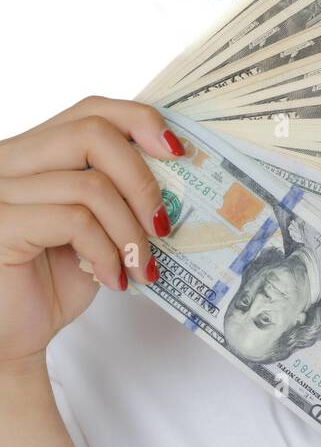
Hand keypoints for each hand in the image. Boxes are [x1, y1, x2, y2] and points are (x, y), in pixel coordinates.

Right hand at [0, 96, 183, 370]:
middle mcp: (8, 160)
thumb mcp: (94, 224)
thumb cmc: (52, 279)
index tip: (178, 152)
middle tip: (163, 223)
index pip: (91, 109)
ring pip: (90, 184)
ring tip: (140, 265)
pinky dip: (106, 251)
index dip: (139, 121)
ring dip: (129, 229)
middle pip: (92, 133)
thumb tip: (178, 169)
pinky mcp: (1, 224)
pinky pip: (74, 221)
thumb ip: (118, 190)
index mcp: (33, 151)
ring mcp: (0, 191)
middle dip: (142, 179)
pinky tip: (112, 279)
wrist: (12, 338)